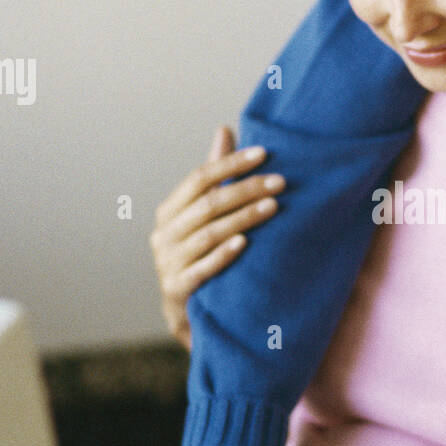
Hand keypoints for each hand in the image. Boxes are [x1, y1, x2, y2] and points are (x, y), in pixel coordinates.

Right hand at [150, 125, 285, 349]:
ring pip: (208, 233)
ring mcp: (167, 263)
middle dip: (246, 189)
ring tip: (273, 207)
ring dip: (243, 218)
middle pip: (208, 204)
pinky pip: (202, 269)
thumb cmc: (202, 257)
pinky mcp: (177, 290)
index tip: (264, 153)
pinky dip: (223, 255)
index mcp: (170, 212)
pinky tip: (245, 243)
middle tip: (281, 181)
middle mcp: (164, 234)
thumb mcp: (205, 217)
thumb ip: (214, 178)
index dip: (230, 163)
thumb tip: (224, 129)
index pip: (200, 178)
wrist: (190, 316)